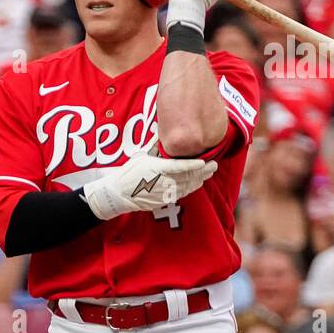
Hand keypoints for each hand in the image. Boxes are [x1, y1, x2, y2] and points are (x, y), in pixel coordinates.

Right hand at [79, 147, 216, 220]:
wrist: (119, 194)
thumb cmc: (129, 173)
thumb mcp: (140, 156)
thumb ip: (154, 146)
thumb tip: (162, 132)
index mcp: (156, 168)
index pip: (179, 166)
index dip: (193, 164)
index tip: (204, 161)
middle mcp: (163, 181)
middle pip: (188, 177)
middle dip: (203, 171)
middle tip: (214, 165)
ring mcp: (164, 192)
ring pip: (188, 186)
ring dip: (200, 179)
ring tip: (209, 172)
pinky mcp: (165, 200)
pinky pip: (182, 193)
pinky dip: (192, 187)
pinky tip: (198, 182)